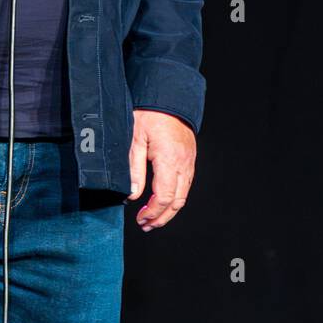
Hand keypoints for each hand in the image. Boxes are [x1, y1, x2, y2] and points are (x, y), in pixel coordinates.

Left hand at [127, 109, 195, 231]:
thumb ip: (134, 169)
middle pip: (176, 202)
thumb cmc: (150, 114)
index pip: (164, 197)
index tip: (141, 219)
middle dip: (162, 218)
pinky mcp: (189, 159)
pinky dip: (175, 198)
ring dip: (169, 210)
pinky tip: (163, 201)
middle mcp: (183, 164)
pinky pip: (185, 185)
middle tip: (146, 225)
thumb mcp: (135, 139)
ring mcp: (189, 162)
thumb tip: (132, 195)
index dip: (153, 212)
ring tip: (153, 219)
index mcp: (169, 160)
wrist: (169, 97)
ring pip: (183, 196)